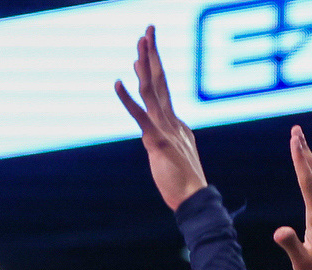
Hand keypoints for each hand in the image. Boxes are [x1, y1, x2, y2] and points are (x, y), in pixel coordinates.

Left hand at [114, 27, 206, 210]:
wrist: (194, 199)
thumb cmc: (183, 182)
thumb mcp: (175, 154)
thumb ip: (166, 139)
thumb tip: (152, 132)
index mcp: (175, 122)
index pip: (162, 88)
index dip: (153, 66)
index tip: (145, 48)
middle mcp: (171, 119)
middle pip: (160, 79)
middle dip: (153, 53)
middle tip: (148, 29)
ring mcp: (165, 128)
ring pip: (152, 89)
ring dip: (145, 64)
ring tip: (139, 41)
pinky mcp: (157, 140)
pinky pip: (140, 115)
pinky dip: (127, 99)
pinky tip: (117, 83)